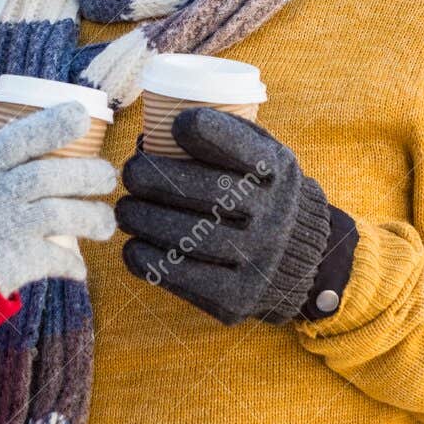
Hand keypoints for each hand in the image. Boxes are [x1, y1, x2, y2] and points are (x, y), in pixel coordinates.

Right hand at [0, 102, 117, 296]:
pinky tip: (79, 266)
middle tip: (108, 177)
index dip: (50, 125)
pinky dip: (73, 263)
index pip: (17, 139)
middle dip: (86, 174)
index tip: (80, 117)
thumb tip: (68, 125)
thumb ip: (14, 158)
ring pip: (57, 215)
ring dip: (91, 218)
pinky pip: (54, 259)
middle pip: (46, 177)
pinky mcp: (11, 263)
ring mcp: (3, 229)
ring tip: (105, 223)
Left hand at [116, 107, 332, 323]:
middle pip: (207, 191)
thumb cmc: (258, 194)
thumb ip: (224, 138)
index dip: (207, 130)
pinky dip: (147, 260)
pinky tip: (133, 247)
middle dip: (155, 177)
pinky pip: (182, 277)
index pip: (244, 147)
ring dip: (142, 219)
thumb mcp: (260, 158)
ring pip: (188, 236)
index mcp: (278, 173)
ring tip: (125, 210)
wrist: (298, 259)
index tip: (175, 126)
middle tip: (129, 173)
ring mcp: (258, 259)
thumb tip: (156, 128)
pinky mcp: (237, 298)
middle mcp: (274, 215)